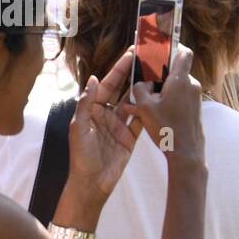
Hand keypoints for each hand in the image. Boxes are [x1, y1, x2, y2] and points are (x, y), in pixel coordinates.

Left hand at [64, 48, 142, 206]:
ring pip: (133, 102)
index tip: (130, 55)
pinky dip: (148, 109)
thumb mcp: (79, 127)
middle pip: (122, 89)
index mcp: (92, 109)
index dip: (118, 69)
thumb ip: (86, 103)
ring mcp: (119, 125)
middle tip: (146, 59)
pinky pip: (140, 120)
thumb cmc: (81, 156)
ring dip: (143, 89)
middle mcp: (106, 114)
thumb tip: (95, 79)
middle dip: (132, 74)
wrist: (92, 184)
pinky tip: (158, 99)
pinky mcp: (130, 137)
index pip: (107, 84)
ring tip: (156, 75)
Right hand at [121, 43, 204, 165]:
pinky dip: (167, 100)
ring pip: (176, 86)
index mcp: (181, 80)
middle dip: (159, 74)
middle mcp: (191, 85)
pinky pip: (180, 97)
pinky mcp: (195, 108)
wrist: (187, 152)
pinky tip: (152, 113)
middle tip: (143, 81)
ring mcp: (195, 98)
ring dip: (161, 90)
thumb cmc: (166, 128)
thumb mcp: (145, 107)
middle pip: (175, 71)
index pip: (183, 52)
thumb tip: (141, 82)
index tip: (161, 47)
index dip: (173, 46)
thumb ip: (139, 88)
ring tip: (143, 102)